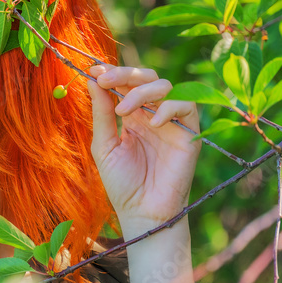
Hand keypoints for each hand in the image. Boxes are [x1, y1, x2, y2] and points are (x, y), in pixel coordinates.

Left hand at [86, 63, 200, 233]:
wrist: (142, 212)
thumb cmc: (122, 183)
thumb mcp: (104, 146)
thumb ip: (101, 113)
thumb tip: (92, 79)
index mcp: (131, 115)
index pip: (126, 83)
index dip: (112, 72)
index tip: (93, 70)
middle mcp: (152, 114)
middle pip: (146, 77)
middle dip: (125, 74)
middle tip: (105, 80)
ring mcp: (172, 122)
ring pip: (165, 86)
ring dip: (141, 91)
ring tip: (123, 110)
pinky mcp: (189, 133)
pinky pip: (187, 106)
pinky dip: (169, 107)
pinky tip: (153, 122)